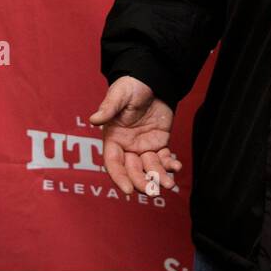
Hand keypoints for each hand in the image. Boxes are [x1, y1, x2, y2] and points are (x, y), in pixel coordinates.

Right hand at [88, 76, 183, 195]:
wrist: (151, 80)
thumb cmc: (130, 87)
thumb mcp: (119, 95)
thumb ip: (108, 108)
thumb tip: (94, 119)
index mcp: (113, 139)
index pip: (113, 163)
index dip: (119, 177)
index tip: (128, 190)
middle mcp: (127, 147)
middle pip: (132, 171)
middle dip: (142, 182)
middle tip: (152, 191)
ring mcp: (143, 147)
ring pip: (149, 168)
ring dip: (158, 177)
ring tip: (169, 184)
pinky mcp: (159, 144)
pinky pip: (164, 159)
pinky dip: (170, 164)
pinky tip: (177, 167)